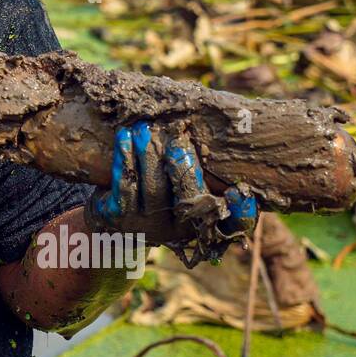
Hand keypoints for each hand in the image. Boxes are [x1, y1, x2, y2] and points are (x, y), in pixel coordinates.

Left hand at [86, 121, 257, 266]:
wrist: (115, 214)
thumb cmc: (162, 190)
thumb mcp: (187, 185)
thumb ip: (208, 170)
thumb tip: (238, 138)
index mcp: (205, 221)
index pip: (231, 221)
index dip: (240, 212)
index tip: (239, 192)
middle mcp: (181, 229)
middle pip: (186, 192)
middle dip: (180, 159)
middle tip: (174, 131)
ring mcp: (150, 227)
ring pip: (154, 188)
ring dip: (149, 153)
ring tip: (144, 127)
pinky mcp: (121, 221)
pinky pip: (125, 186)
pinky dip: (126, 158)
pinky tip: (124, 136)